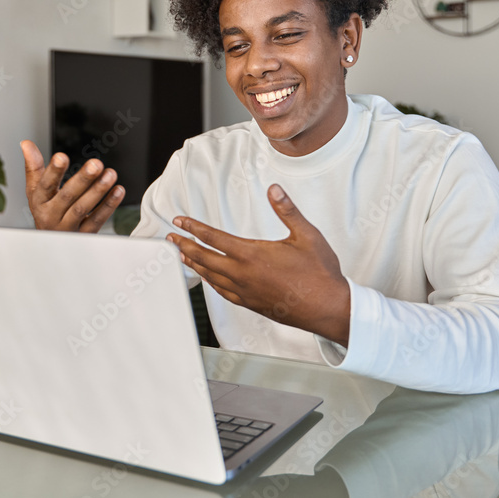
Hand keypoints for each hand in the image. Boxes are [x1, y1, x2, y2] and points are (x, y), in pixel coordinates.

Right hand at [20, 140, 124, 231]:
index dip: (53, 171)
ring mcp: (68, 227)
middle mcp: (51, 216)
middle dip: (82, 179)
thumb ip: (34, 167)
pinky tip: (118, 190)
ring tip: (110, 174)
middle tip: (96, 164)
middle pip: (67, 197)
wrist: (52, 242)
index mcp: (39, 202)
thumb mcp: (35, 190)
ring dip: (98, 190)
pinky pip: (97, 220)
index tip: (62, 156)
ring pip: (83, 208)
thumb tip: (26, 144)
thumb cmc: (45, 210)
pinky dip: (109, 205)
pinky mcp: (84, 234)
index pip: (45, 185)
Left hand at [166, 184, 350, 344]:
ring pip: (210, 276)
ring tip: (182, 254)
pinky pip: (222, 292)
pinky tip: (208, 278)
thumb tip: (274, 189)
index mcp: (253, 255)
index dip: (194, 228)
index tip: (180, 220)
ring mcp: (245, 291)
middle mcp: (243, 275)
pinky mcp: (251, 304)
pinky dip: (210, 282)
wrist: (328, 308)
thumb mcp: (307, 235)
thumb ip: (287, 210)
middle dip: (185, 245)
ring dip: (194, 264)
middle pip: (204, 258)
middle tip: (170, 237)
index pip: (214, 238)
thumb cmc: (319, 273)